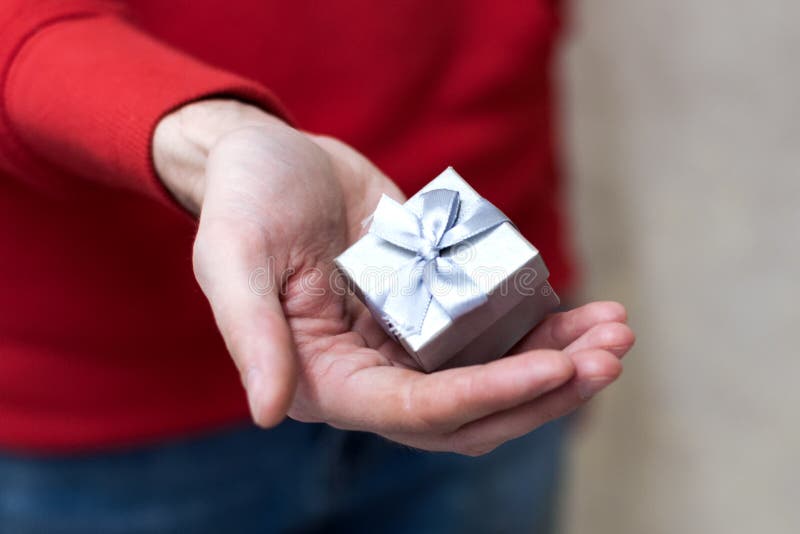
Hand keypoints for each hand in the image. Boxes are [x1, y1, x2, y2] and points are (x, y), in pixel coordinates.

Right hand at [153, 100, 634, 454]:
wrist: (270, 157)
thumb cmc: (241, 204)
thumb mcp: (232, 260)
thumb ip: (251, 335)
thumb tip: (271, 414)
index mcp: (330, 380)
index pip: (418, 411)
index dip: (488, 396)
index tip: (556, 369)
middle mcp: (376, 373)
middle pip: (473, 409)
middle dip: (545, 390)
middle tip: (609, 357)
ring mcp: (410, 341)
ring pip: (495, 373)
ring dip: (560, 361)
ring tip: (616, 331)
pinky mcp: (434, 303)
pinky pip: (494, 328)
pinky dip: (542, 324)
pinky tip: (586, 309)